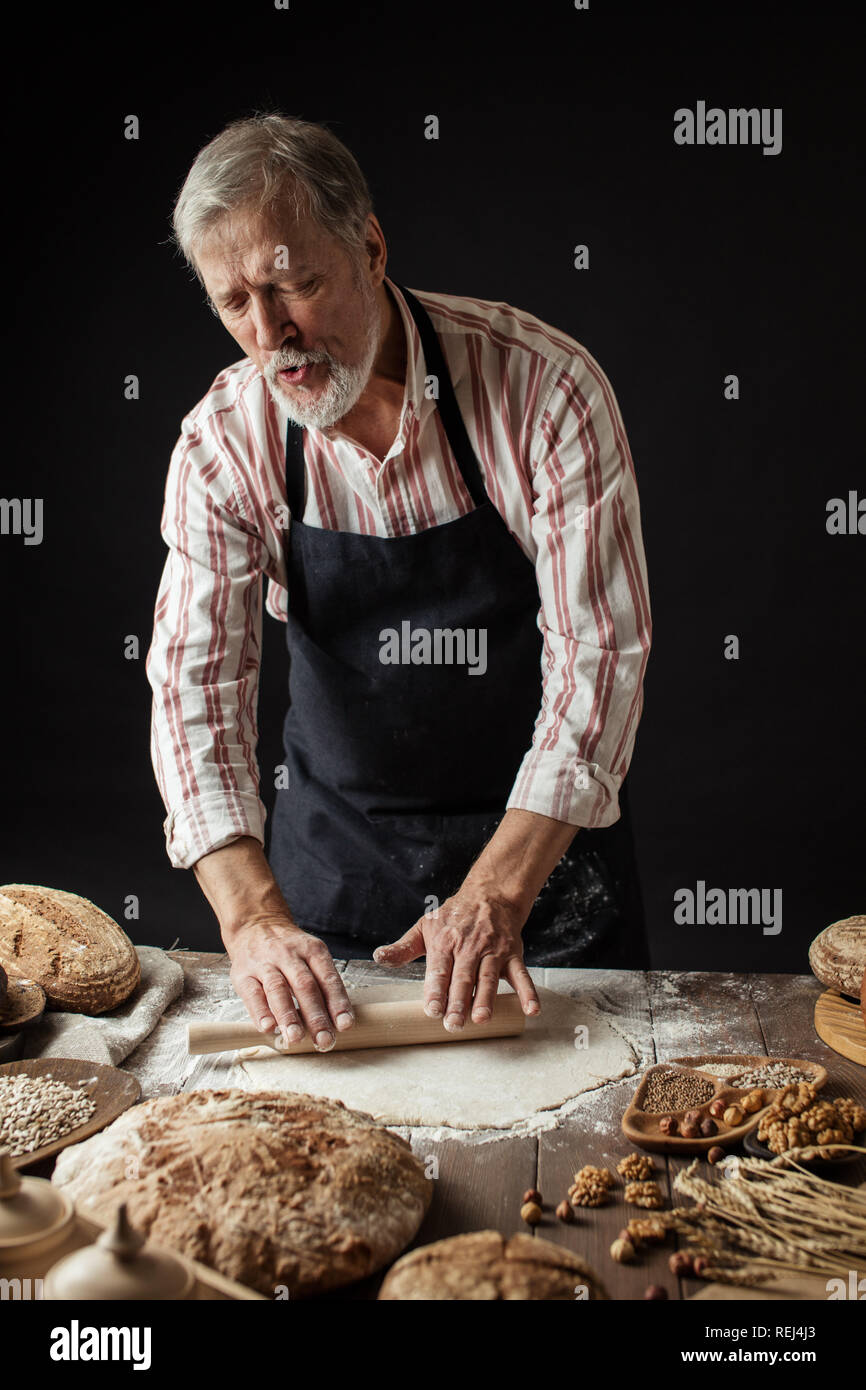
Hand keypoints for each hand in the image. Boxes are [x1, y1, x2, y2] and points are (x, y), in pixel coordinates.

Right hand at [225, 915, 354, 1050]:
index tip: (345, 1025)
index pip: (328, 978)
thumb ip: (322, 984)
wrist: (255, 925)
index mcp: (312, 950)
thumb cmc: (289, 950)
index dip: (337, 1002)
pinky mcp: (243, 974)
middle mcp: (289, 955)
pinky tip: (268, 1028)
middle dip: (316, 1016)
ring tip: (296, 1038)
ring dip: (288, 1016)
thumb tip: (336, 1021)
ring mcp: (265, 963)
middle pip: (305, 985)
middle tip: (324, 1040)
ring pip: (278, 989)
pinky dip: (261, 1012)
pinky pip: (252, 994)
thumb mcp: (310, 956)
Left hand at [373, 888, 539, 1029]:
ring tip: (481, 1019)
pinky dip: (528, 993)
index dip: (436, 990)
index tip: (432, 1009)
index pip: (439, 969)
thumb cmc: (454, 916)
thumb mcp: (425, 926)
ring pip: (489, 977)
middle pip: (463, 977)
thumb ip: (403, 948)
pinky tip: (531, 1010)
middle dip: (458, 1001)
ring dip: (486, 998)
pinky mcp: (513, 955)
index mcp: (445, 942)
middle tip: (453, 1024)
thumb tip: (379, 958)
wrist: (491, 895)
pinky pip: (522, 975)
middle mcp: (469, 947)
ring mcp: (493, 952)